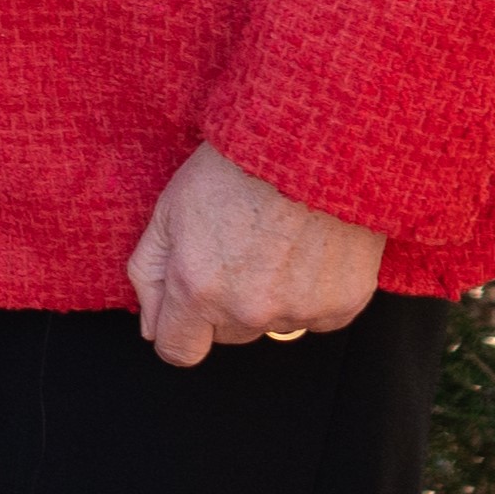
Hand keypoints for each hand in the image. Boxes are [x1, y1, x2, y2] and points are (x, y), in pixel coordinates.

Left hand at [128, 140, 379, 364]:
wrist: (315, 143)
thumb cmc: (239, 167)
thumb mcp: (169, 210)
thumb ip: (150, 275)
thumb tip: (151, 326)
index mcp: (198, 290)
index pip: (179, 351)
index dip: (181, 330)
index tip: (190, 313)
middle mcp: (249, 310)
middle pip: (229, 335)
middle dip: (227, 306)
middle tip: (240, 252)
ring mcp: (300, 310)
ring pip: (275, 324)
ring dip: (274, 298)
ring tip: (279, 243)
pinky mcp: (344, 303)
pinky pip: (320, 316)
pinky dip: (315, 292)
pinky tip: (311, 250)